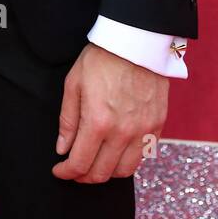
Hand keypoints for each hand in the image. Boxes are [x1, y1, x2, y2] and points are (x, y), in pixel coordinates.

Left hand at [52, 43, 168, 182]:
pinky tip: (116, 152)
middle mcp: (122, 133)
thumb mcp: (74, 84)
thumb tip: (63, 149)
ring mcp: (143, 131)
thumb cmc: (102, 58)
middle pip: (101, 173)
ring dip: (106, 173)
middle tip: (74, 169)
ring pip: (124, 171)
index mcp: (98, 122)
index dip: (66, 172)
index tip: (59, 170)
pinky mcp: (157, 125)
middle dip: (83, 176)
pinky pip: (142, 156)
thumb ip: (68, 120)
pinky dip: (127, 161)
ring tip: (95, 163)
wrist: (136, 42)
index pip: (80, 163)